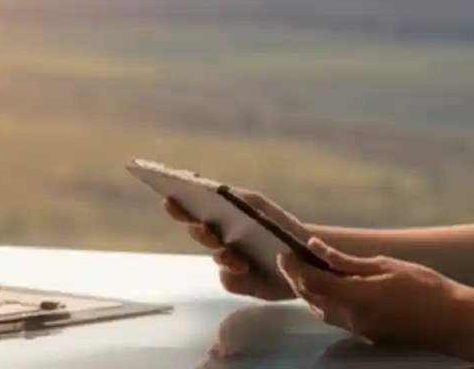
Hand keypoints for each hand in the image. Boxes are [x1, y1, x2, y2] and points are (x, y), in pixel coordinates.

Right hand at [162, 188, 309, 301]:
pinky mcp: (239, 283)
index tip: (168, 196)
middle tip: (200, 226)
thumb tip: (218, 191)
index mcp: (222, 220)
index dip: (179, 206)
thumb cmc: (279, 227)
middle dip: (199, 231)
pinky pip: (228, 280)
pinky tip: (244, 269)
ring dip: (222, 254)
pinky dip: (235, 274)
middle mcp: (220, 242)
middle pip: (201, 235)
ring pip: (216, 258)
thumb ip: (238, 199)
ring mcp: (228, 264)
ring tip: (232, 253)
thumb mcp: (260, 208)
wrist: (305, 258)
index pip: (194, 212)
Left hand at [277, 237, 465, 352]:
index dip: (293, 267)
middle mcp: (350, 318)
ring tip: (307, 271)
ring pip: (320, 311)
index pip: (310, 282)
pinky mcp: (366, 337)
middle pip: (310, 299)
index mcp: (355, 297)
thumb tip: (317, 249)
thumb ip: (347, 261)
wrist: (450, 320)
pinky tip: (330, 289)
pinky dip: (325, 303)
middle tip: (290, 259)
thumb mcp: (386, 265)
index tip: (285, 252)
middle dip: (296, 279)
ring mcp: (358, 331)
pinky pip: (336, 319)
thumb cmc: (423, 286)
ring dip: (309, 293)